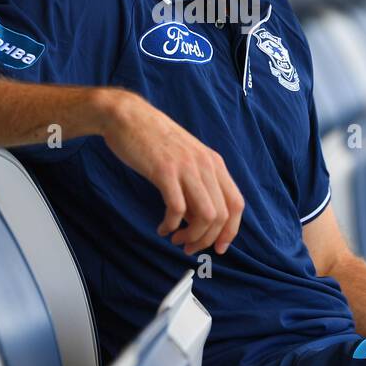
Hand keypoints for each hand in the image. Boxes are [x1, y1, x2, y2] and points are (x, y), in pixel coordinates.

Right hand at [99, 90, 244, 255]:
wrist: (128, 117)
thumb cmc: (154, 141)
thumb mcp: (185, 160)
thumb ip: (196, 187)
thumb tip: (198, 220)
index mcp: (214, 163)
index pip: (236, 204)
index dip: (230, 231)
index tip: (218, 248)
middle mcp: (205, 165)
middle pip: (222, 215)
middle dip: (206, 240)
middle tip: (188, 247)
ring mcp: (186, 167)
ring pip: (205, 215)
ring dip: (192, 236)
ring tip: (176, 239)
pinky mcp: (164, 171)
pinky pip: (177, 209)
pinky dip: (171, 225)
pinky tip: (162, 227)